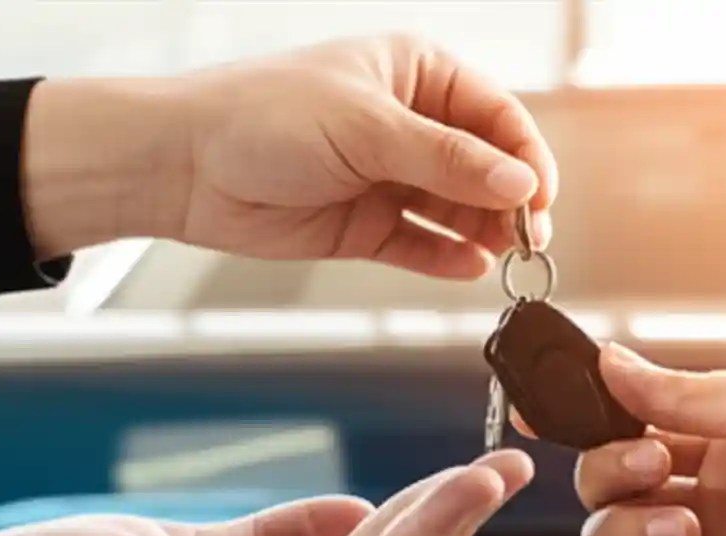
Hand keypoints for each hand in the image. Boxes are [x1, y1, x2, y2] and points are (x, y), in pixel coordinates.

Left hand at [25, 34, 556, 278]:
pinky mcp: (365, 224)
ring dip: (484, 232)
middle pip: (483, 166)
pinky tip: (470, 269)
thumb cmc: (264, 116)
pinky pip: (420, 243)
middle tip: (530, 238)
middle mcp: (408, 125)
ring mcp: (387, 176)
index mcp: (416, 75)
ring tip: (509, 258)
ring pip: (456, 208)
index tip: (541, 197)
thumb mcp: (368, 128)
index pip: (495, 115)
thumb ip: (448, 160)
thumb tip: (521, 182)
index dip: (525, 156)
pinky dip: (445, 257)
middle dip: (510, 201)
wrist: (184, 165)